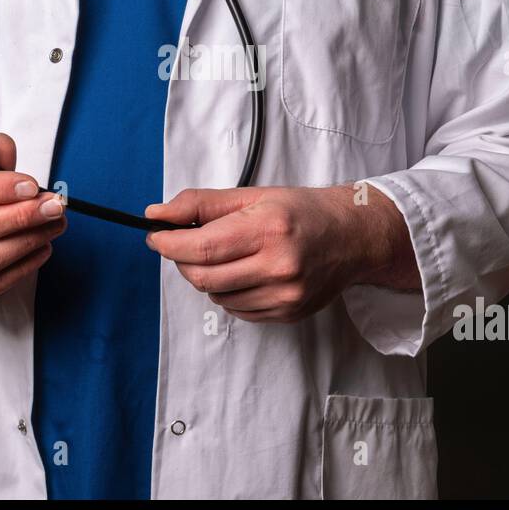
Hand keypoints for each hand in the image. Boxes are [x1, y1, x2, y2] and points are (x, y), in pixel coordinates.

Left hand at [143, 184, 417, 322]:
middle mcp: (278, 265)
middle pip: (203, 277)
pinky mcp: (287, 314)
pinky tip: (246, 273)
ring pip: (217, 297)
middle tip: (185, 244)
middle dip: (184, 261)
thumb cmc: (302, 211)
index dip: (169, 244)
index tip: (156, 236)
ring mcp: (285, 295)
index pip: (201, 247)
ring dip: (207, 277)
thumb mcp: (252, 196)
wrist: (353, 237)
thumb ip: (201, 204)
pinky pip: (237, 310)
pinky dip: (229, 292)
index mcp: (268, 228)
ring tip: (227, 256)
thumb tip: (157, 215)